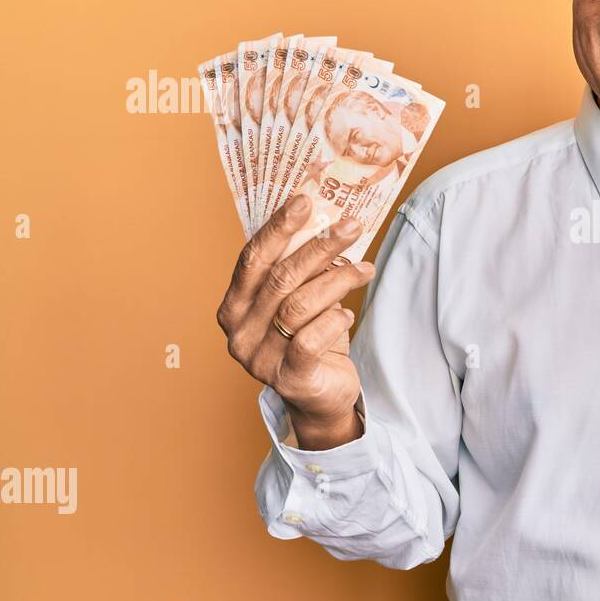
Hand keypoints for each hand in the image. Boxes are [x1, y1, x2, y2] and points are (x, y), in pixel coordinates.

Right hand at [215, 194, 376, 447]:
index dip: (278, 228)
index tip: (305, 201)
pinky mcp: (288, 378)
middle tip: (351, 226)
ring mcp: (260, 358)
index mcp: (233, 306)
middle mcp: (239, 332)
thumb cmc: (308, 340)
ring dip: (338, 280)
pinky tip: (348, 313)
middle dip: (320, 247)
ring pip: (300, 305)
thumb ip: (300, 270)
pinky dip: (334, 321)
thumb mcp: (299, 300)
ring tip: (365, 269)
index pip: (253, 259)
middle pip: (281, 278)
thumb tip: (327, 220)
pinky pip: (311, 340)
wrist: (319, 399)